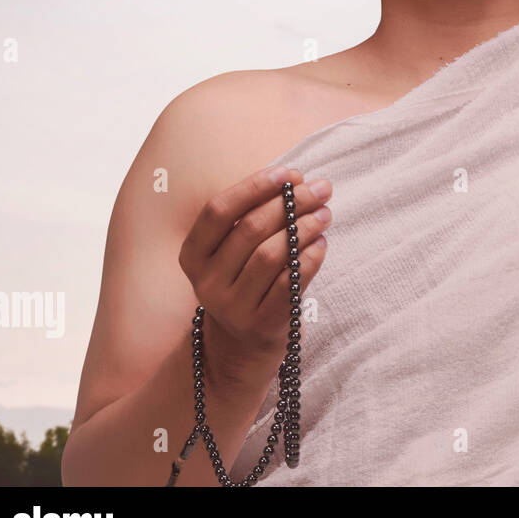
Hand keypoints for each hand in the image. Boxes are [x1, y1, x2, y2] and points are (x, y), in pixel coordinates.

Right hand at [178, 165, 332, 365]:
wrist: (240, 345)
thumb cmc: (245, 280)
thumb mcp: (233, 251)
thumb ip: (255, 214)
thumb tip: (297, 179)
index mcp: (193, 255)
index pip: (218, 210)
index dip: (253, 187)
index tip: (288, 172)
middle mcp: (206, 282)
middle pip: (250, 229)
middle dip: (290, 202)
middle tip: (321, 189)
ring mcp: (232, 306)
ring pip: (271, 254)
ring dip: (304, 227)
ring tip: (325, 213)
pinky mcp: (261, 324)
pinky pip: (289, 282)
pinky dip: (310, 258)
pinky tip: (322, 243)